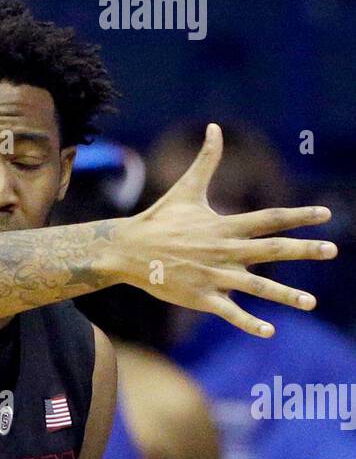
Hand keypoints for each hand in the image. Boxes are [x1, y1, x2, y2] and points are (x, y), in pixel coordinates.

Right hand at [116, 123, 335, 336]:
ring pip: (256, 286)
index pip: (270, 218)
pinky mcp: (200, 297)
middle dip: (304, 250)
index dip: (299, 215)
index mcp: (224, 225)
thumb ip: (207, 160)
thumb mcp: (186, 188)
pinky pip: (230, 313)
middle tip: (332, 250)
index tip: (326, 214)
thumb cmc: (158, 220)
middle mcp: (224, 250)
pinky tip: (270, 331)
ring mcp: (213, 276)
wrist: (127, 250)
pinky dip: (249, 323)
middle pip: (272, 249)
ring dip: (285, 295)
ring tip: (311, 302)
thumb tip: (214, 127)